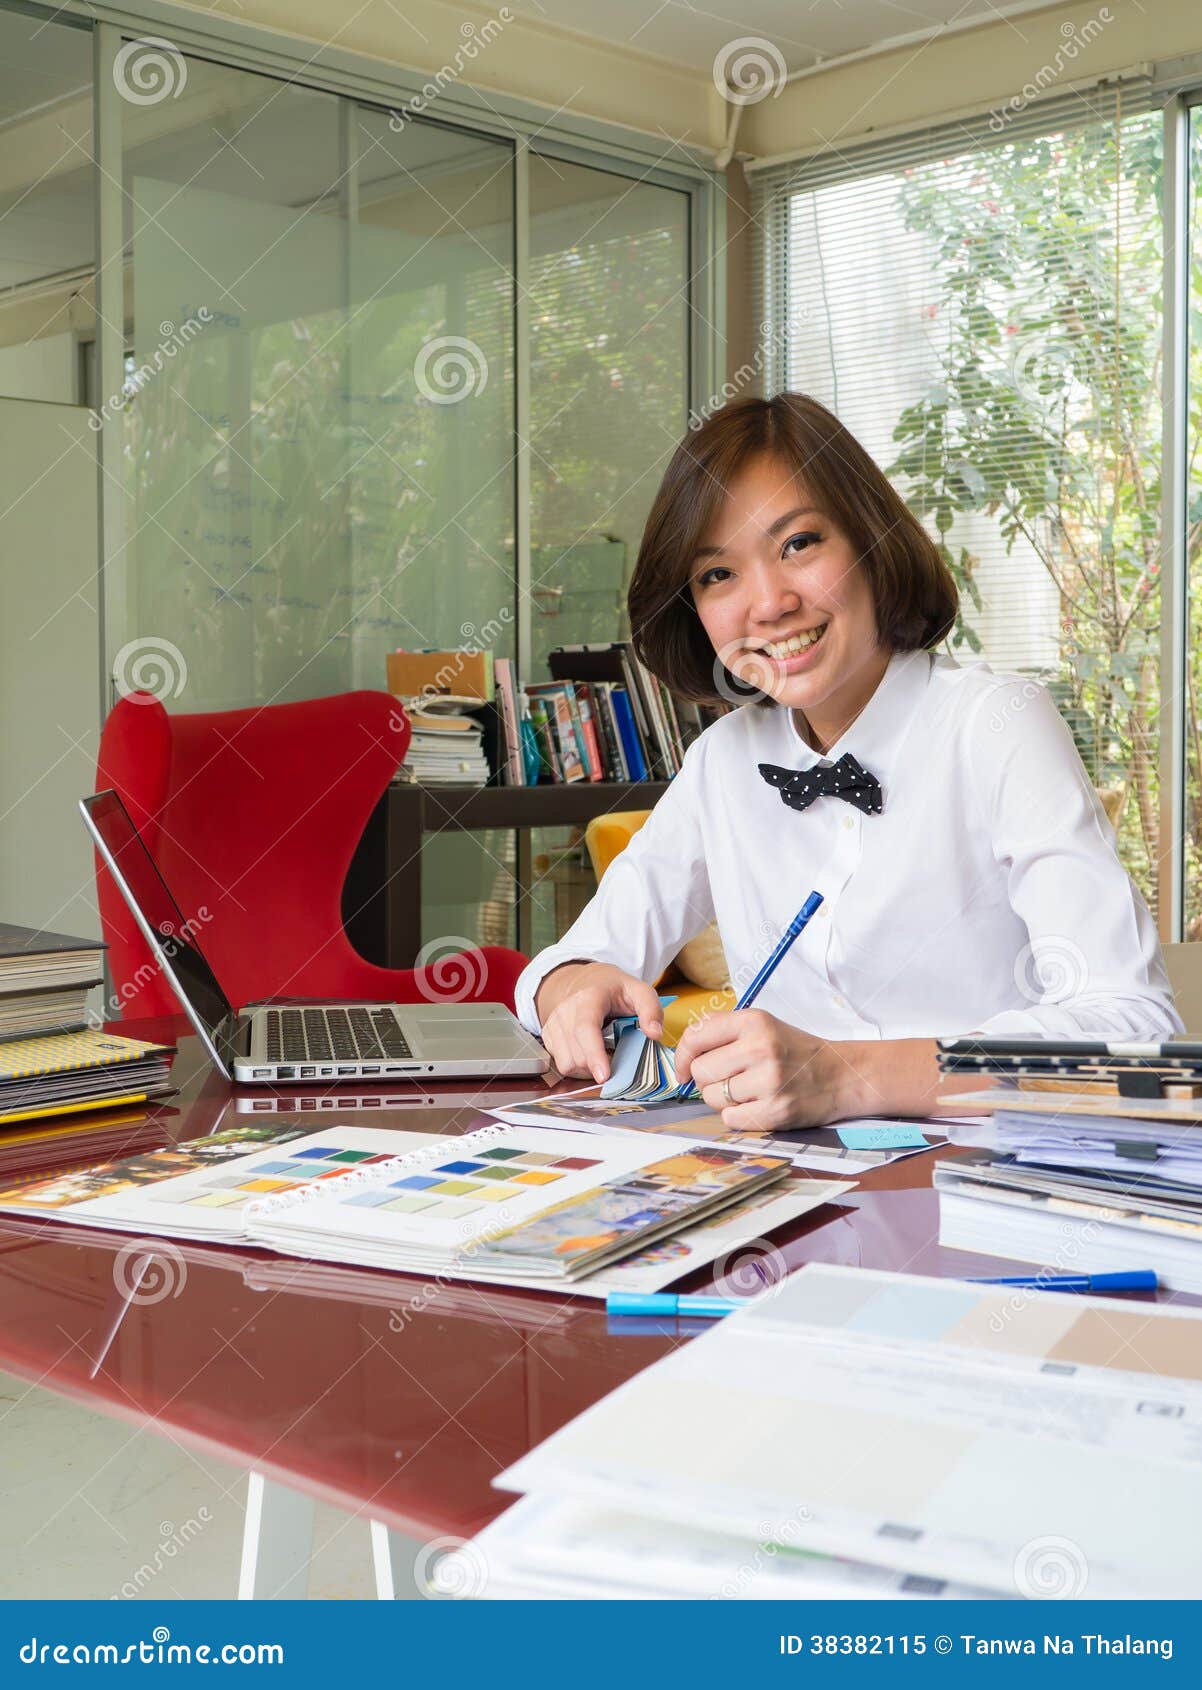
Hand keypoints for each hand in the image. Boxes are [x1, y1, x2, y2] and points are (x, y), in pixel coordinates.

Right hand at [536, 962, 663, 1083]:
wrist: (586, 981)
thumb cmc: (614, 989)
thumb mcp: (639, 991)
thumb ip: (651, 1010)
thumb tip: (654, 1034)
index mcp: (588, 997)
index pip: (585, 1028)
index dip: (594, 1054)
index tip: (604, 1076)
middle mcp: (565, 1010)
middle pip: (575, 1053)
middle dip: (597, 1067)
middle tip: (616, 1059)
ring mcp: (554, 1024)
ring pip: (566, 1063)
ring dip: (587, 1070)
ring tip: (603, 1057)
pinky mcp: (548, 1036)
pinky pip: (561, 1064)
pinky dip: (578, 1068)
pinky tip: (590, 1056)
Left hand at [673, 1008, 860, 1130]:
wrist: (840, 1075)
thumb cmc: (794, 1051)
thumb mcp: (762, 1025)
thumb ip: (722, 1030)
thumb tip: (682, 1054)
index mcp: (753, 1021)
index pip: (695, 1037)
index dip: (681, 1057)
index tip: (683, 1069)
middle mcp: (760, 1048)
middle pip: (700, 1071)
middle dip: (707, 1080)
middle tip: (729, 1079)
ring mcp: (768, 1081)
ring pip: (712, 1097)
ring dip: (723, 1099)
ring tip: (748, 1091)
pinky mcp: (774, 1111)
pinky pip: (729, 1119)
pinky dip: (737, 1116)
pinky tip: (756, 1105)